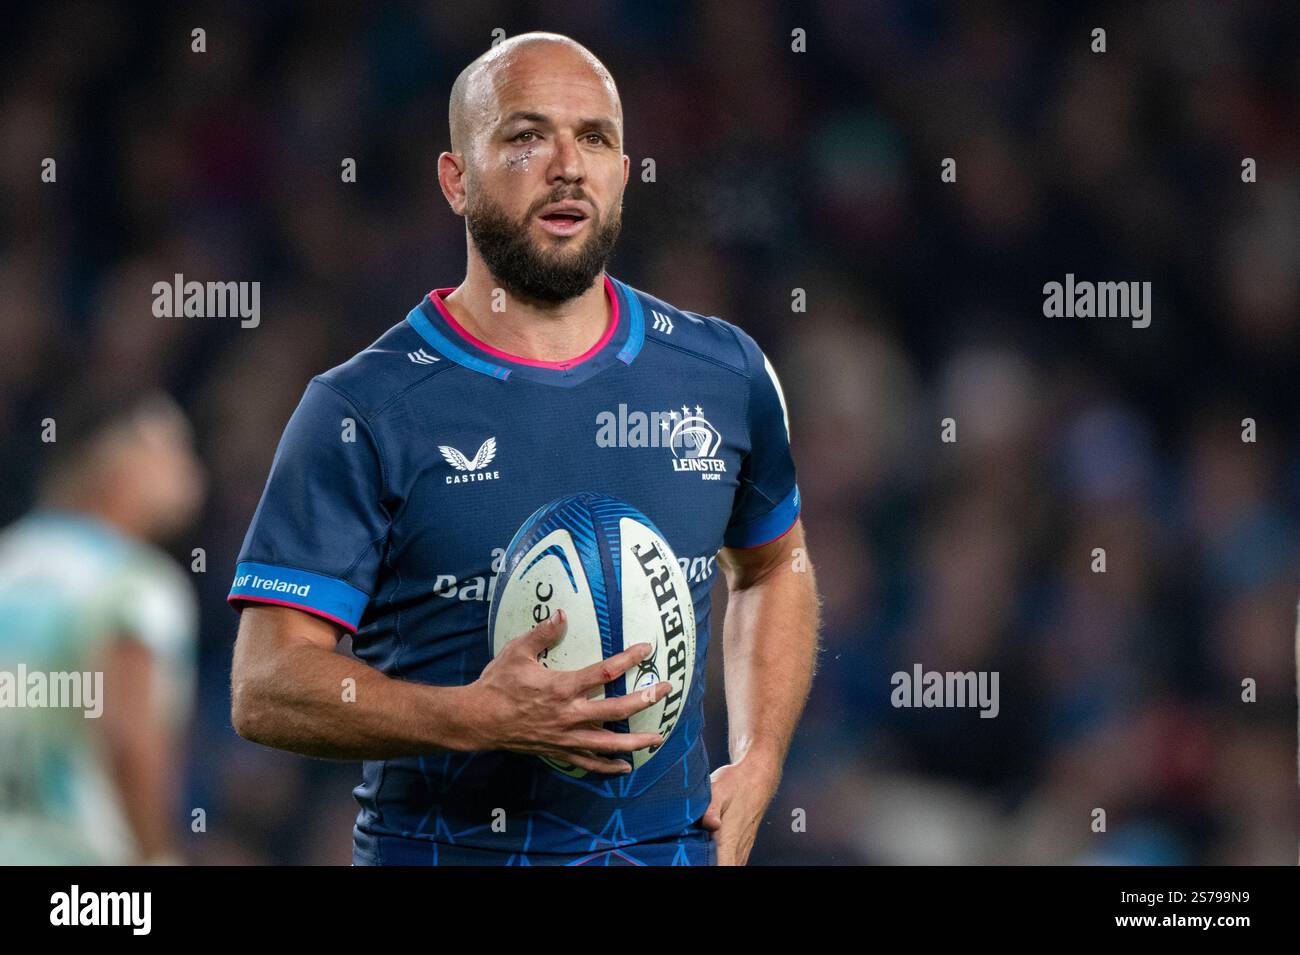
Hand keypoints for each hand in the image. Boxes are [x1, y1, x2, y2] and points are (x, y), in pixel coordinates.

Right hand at [460, 609, 670, 773]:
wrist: (478, 720)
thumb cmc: (497, 684)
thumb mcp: (517, 651)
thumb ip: (542, 633)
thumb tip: (562, 614)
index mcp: (562, 687)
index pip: (603, 672)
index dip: (628, 660)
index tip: (646, 650)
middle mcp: (569, 714)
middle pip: (617, 710)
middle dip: (644, 699)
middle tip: (666, 690)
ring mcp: (565, 736)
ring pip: (608, 742)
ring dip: (636, 740)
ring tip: (657, 737)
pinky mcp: (558, 750)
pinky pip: (588, 762)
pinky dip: (608, 766)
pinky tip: (625, 766)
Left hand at [700, 755, 780, 864]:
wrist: (757, 776)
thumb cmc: (736, 782)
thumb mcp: (718, 791)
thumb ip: (711, 809)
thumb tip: (709, 823)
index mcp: (729, 839)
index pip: (724, 866)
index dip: (712, 867)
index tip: (697, 863)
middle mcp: (737, 848)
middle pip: (726, 868)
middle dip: (709, 866)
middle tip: (693, 859)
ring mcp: (742, 848)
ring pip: (731, 865)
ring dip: (717, 863)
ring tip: (699, 858)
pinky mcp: (742, 844)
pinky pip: (734, 861)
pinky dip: (722, 860)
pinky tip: (711, 856)